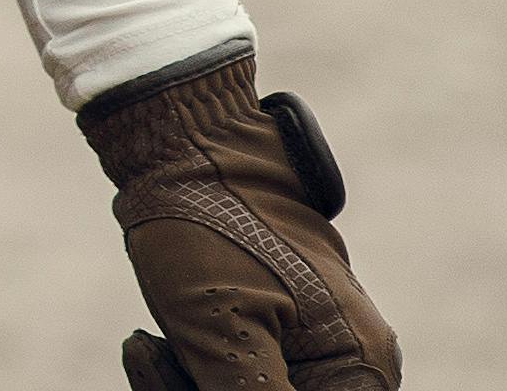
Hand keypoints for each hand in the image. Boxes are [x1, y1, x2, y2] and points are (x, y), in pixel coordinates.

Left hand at [85, 51, 393, 388]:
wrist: (186, 140)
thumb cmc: (204, 225)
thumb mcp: (219, 326)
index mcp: (360, 367)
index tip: (195, 371)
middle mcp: (355, 362)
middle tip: (148, 355)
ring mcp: (319, 344)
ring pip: (250, 389)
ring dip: (186, 383)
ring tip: (146, 346)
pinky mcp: (281, 327)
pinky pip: (240, 373)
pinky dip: (189, 371)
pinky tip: (149, 344)